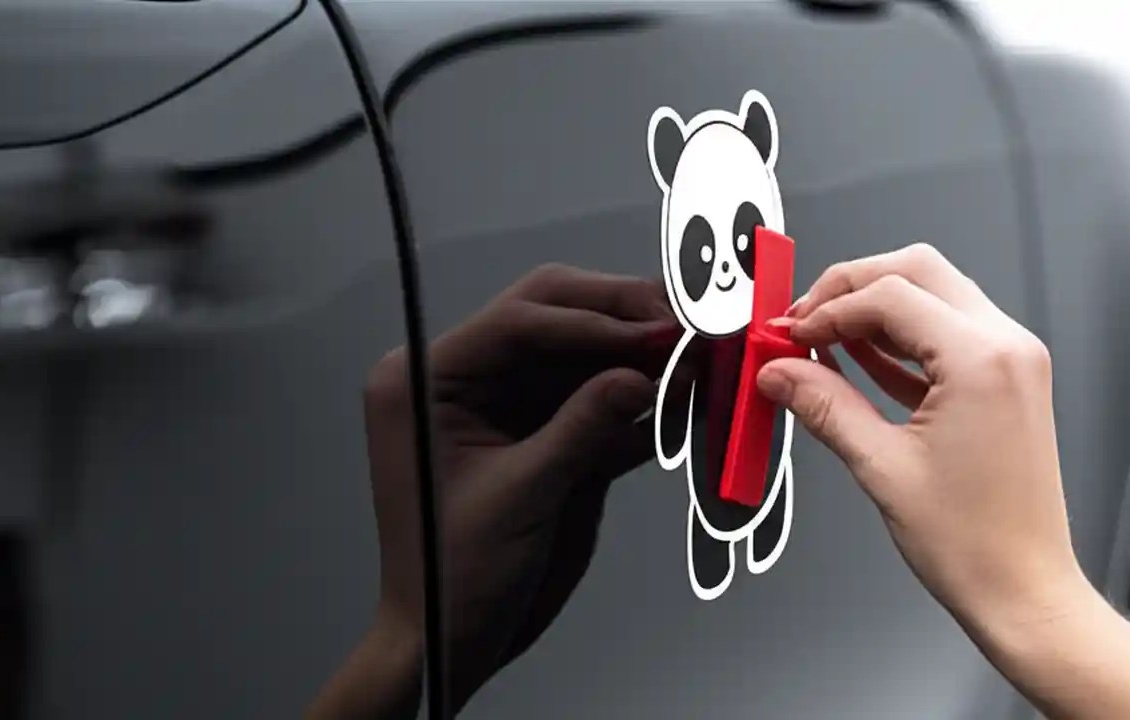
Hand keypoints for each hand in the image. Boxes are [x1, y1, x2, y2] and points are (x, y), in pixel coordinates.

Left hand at [311, 264, 678, 717]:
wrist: (450, 641)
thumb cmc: (455, 574)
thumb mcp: (522, 496)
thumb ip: (585, 427)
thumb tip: (650, 372)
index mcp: (429, 377)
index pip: (519, 322)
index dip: (596, 321)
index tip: (662, 332)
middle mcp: (466, 375)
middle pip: (554, 316)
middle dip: (622, 320)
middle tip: (688, 330)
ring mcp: (507, 402)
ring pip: (584, 353)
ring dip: (641, 356)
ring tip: (701, 358)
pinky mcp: (544, 434)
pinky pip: (597, 401)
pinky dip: (641, 402)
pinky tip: (687, 399)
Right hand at [756, 243, 1083, 635]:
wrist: (1023, 590)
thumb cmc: (975, 543)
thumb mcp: (880, 466)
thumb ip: (824, 405)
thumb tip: (780, 372)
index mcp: (984, 360)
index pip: (890, 296)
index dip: (828, 310)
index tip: (788, 335)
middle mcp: (1007, 348)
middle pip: (916, 272)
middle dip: (850, 289)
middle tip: (802, 321)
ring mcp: (1011, 362)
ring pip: (931, 295)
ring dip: (872, 310)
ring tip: (820, 342)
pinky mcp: (1004, 381)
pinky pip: (944, 334)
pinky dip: (897, 338)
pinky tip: (855, 359)